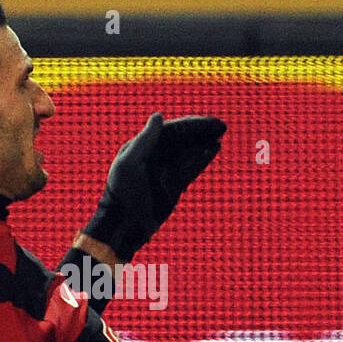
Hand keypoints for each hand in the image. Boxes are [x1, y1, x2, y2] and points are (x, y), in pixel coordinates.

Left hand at [83, 112, 225, 260]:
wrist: (125, 225)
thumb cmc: (122, 194)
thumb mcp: (129, 164)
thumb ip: (145, 141)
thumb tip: (159, 116)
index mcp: (142, 148)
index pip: (170, 131)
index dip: (189, 125)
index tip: (207, 122)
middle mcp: (154, 157)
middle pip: (181, 140)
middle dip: (200, 132)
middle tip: (220, 126)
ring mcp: (164, 172)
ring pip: (188, 153)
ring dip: (203, 143)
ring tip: (219, 136)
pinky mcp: (173, 187)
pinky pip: (190, 168)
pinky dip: (201, 159)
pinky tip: (213, 150)